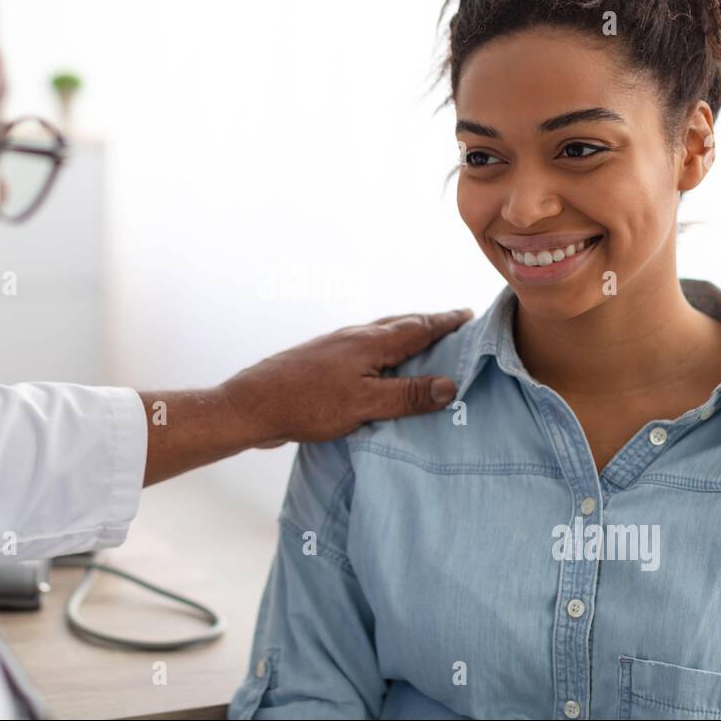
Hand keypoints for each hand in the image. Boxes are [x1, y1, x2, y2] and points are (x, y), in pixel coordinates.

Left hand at [220, 308, 473, 446]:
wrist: (251, 405)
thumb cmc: (306, 404)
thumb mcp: (363, 405)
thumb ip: (406, 395)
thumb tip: (450, 385)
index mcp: (370, 343)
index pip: (419, 327)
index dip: (445, 322)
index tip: (469, 314)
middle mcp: (354, 337)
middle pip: (400, 324)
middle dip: (429, 323)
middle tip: (453, 323)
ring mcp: (336, 347)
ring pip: (381, 335)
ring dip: (406, 335)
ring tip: (423, 343)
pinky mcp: (322, 361)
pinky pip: (365, 349)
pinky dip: (385, 350)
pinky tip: (379, 366)